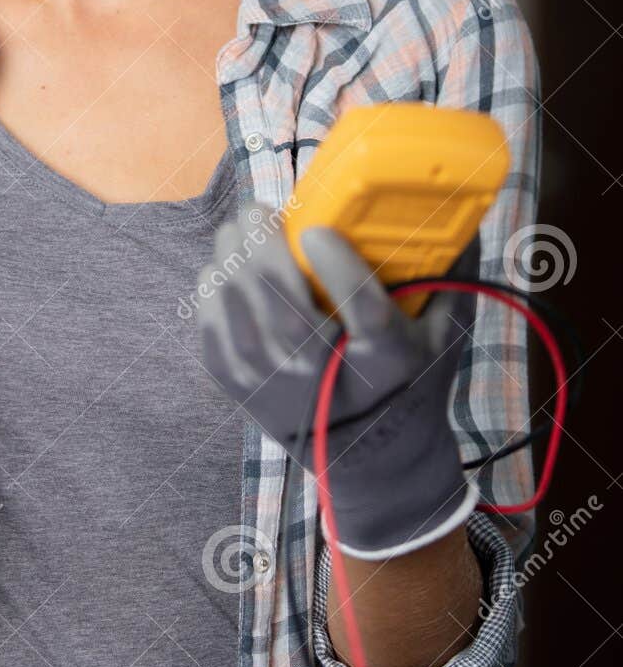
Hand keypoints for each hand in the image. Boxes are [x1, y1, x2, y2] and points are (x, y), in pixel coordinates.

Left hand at [198, 209, 480, 557]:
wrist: (376, 458)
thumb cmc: (411, 378)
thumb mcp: (445, 333)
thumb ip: (449, 272)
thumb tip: (454, 208)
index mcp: (390, 361)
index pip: (365, 313)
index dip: (339, 269)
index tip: (318, 232)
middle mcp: (331, 382)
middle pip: (289, 316)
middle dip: (265, 254)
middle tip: (259, 213)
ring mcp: (282, 393)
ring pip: (245, 323)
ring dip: (232, 266)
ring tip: (236, 231)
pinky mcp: (247, 396)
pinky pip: (215, 341)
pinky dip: (210, 300)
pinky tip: (218, 269)